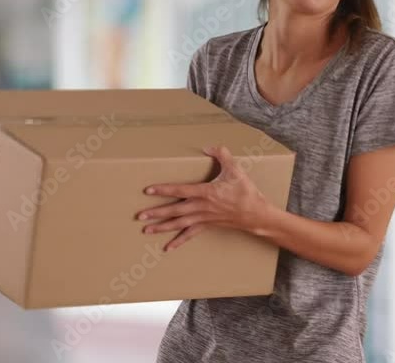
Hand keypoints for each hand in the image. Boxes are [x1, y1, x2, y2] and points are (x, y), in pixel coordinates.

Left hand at [137, 145, 272, 250]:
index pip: (180, 190)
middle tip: (139, 216)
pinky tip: (167, 247)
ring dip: (162, 227)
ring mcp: (203, 218)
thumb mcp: (235, 169)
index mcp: (206, 192)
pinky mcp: (207, 225)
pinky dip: (178, 241)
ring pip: (179, 224)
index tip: (148, 190)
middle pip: (175, 210)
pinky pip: (190, 235)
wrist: (255, 214)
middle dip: (156, 213)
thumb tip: (208, 146)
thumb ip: (222, 154)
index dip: (164, 190)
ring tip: (146, 230)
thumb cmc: (245, 191)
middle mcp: (202, 207)